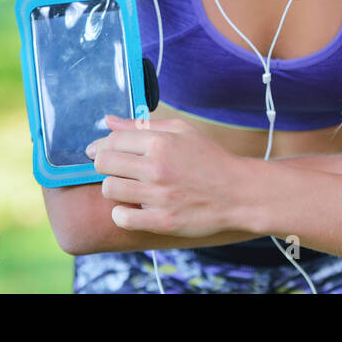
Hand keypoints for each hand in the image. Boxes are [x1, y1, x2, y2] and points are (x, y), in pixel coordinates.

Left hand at [86, 114, 246, 238]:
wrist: (238, 193)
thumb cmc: (209, 159)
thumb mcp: (181, 131)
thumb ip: (142, 124)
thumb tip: (108, 120)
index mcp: (160, 142)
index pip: (112, 140)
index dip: (103, 146)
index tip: (103, 152)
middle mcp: (157, 167)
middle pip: (103, 163)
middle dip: (105, 165)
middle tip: (118, 170)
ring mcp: (159, 196)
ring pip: (110, 189)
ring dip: (114, 189)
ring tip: (129, 188)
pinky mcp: (163, 221)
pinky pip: (122, 218)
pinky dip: (121, 215)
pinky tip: (133, 209)